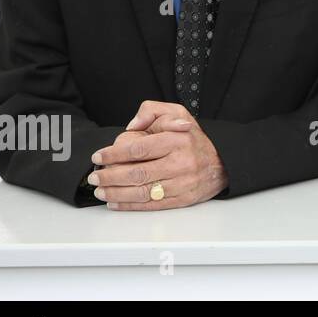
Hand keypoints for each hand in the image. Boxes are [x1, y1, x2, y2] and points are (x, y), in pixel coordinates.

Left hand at [87, 101, 227, 209]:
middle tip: (95, 176)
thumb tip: (131, 125)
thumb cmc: (193, 138)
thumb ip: (151, 111)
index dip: (114, 154)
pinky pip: (152, 205)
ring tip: (100, 190)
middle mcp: (181, 162)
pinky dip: (130, 205)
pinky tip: (115, 202)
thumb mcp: (177, 113)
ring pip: (142, 192)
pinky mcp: (183, 199)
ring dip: (116, 193)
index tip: (99, 156)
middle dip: (110, 176)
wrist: (222, 161)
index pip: (139, 149)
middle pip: (137, 173)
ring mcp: (183, 183)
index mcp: (178, 139)